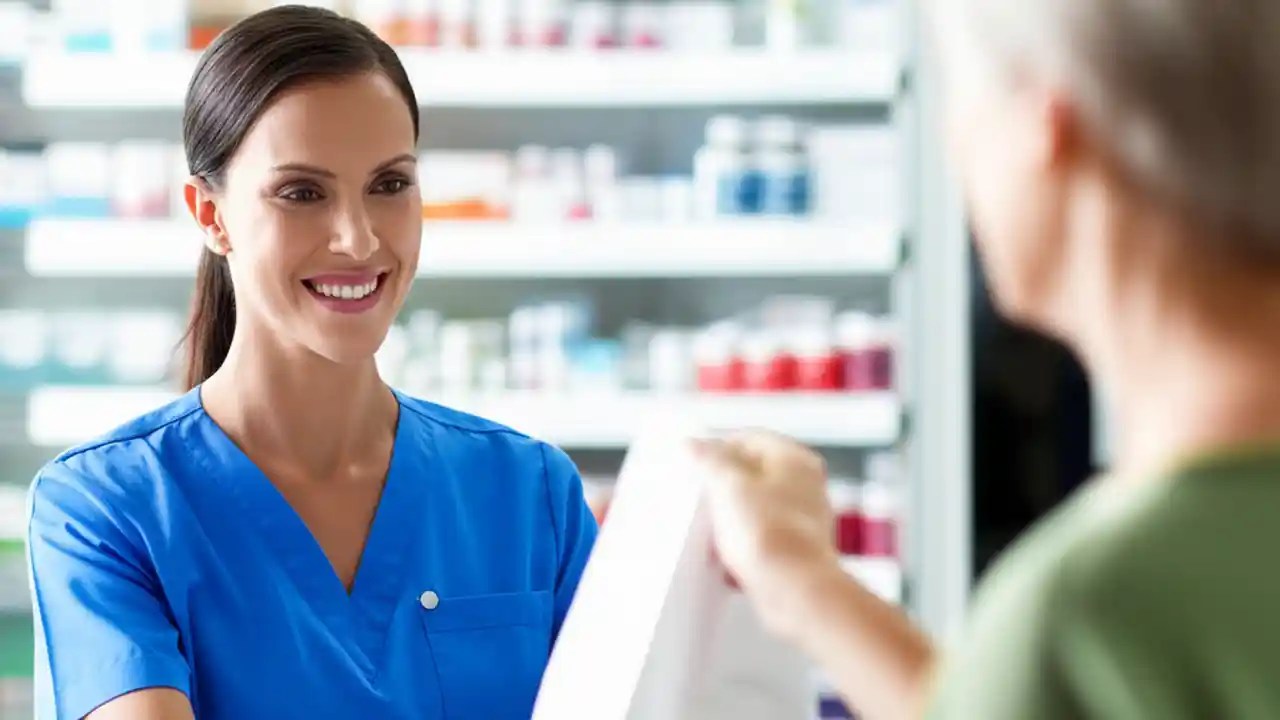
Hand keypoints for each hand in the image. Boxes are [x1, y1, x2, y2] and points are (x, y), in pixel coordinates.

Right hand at [696, 430, 842, 641]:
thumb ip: (709, 460)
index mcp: (794, 460)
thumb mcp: (728, 485)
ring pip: (754, 511)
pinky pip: (760, 542)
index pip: (751, 438)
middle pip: (753, 476)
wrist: (795, 591)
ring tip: (709, 536)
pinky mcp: (796, 552)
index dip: (719, 449)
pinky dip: (741, 549)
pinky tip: (723, 563)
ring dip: (729, 522)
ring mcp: (803, 521)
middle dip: (722, 489)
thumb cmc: (768, 534)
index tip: (696, 463)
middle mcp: (805, 486)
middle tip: (698, 500)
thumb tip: (693, 444)